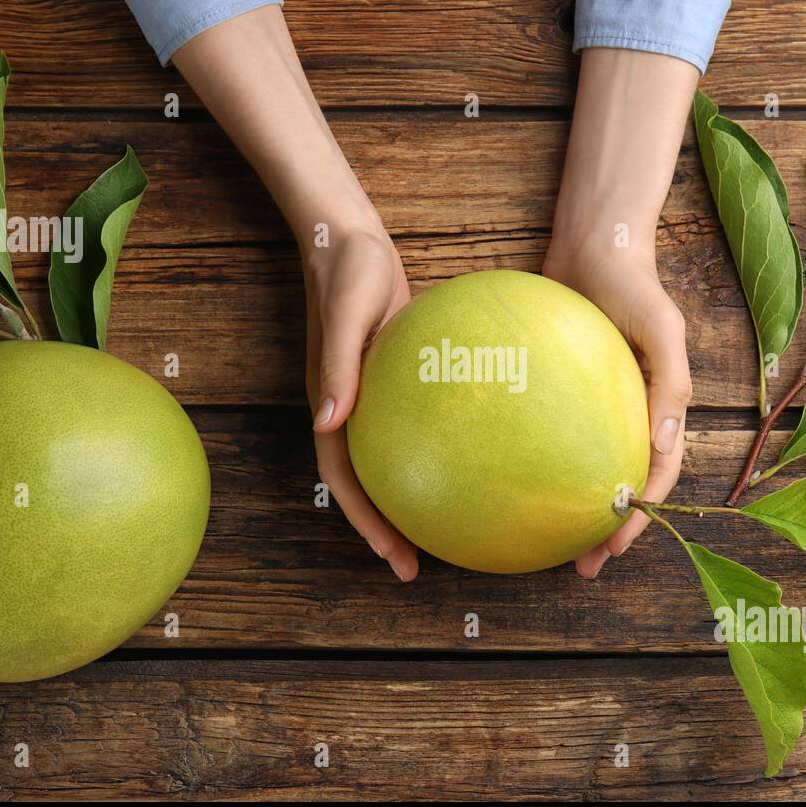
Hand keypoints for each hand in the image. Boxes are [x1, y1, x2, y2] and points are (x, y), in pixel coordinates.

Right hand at [304, 229, 418, 581]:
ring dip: (409, 498)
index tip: (395, 557)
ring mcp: (370, 399)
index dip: (366, 523)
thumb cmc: (350, 271)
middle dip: (388, 529)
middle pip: (366, 484)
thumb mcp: (350, 311)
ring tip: (448, 528)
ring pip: (388, 461)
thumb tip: (327, 422)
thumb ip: (338, 365)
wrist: (351, 239)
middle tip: (418, 567)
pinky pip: (413, 427)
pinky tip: (477, 457)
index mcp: (333, 404)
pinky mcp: (393, 381)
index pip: (344, 479)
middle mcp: (349, 410)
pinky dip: (435, 450)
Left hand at [544, 243, 691, 578]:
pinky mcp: (560, 389)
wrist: (594, 244)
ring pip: (582, 467)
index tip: (613, 548)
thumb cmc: (634, 283)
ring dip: (570, 505)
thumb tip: (664, 444)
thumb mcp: (663, 328)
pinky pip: (547, 432)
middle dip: (604, 529)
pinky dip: (535, 460)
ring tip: (545, 539)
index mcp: (659, 408)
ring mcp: (594, 403)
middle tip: (579, 566)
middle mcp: (628, 413)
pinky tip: (504, 477)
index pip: (654, 476)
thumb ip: (669, 383)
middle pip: (618, 483)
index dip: (639, 517)